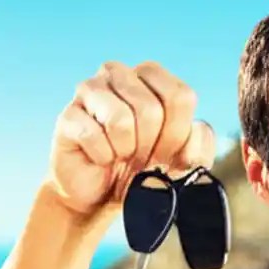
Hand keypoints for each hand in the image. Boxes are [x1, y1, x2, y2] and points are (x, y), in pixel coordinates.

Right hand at [46, 61, 214, 218]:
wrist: (99, 195)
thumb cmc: (141, 171)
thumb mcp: (181, 163)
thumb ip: (200, 144)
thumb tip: (195, 130)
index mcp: (151, 76)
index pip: (179, 96)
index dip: (176, 134)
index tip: (164, 151)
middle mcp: (118, 73)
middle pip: (151, 109)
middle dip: (149, 145)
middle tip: (138, 157)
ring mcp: (89, 90)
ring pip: (120, 119)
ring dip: (124, 149)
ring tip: (119, 155)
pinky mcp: (68, 116)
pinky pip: (93, 136)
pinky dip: (101, 156)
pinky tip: (98, 158)